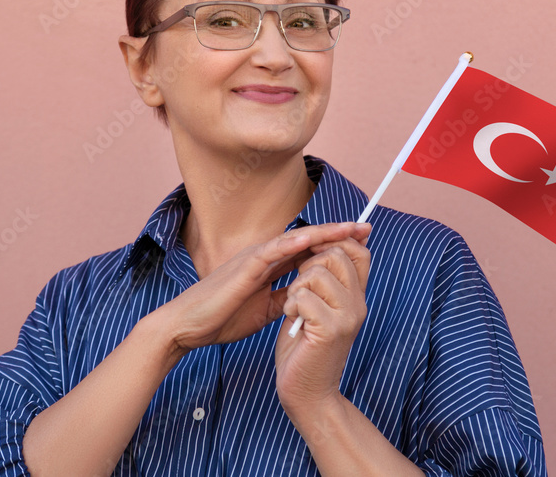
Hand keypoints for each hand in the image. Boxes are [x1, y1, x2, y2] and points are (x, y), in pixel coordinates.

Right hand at [155, 222, 364, 361]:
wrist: (188, 327)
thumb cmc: (221, 318)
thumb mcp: (264, 311)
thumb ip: (283, 299)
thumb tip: (304, 299)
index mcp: (270, 267)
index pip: (309, 251)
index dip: (335, 245)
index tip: (362, 242)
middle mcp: (265, 256)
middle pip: (308, 239)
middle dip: (338, 233)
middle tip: (367, 227)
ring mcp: (255, 258)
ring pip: (296, 239)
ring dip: (324, 232)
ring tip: (350, 227)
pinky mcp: (244, 266)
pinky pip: (273, 251)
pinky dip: (294, 242)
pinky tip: (313, 237)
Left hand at [274, 222, 372, 416]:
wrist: (308, 394)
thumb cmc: (305, 348)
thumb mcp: (319, 307)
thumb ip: (325, 281)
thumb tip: (321, 246)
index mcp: (357, 296)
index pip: (359, 251)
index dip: (333, 244)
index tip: (312, 258)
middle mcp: (358, 303)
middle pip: (335, 255)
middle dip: (307, 266)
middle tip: (300, 293)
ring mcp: (347, 316)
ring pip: (316, 272)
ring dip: (296, 288)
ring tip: (295, 310)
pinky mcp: (330, 329)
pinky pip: (303, 295)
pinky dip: (291, 306)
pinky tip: (293, 322)